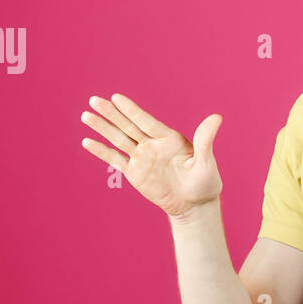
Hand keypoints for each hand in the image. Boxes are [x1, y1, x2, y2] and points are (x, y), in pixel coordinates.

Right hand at [80, 92, 223, 218]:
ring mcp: (142, 158)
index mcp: (169, 138)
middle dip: (111, 114)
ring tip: (86, 115)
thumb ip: (205, 140)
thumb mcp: (206, 162)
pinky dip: (101, 151)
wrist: (194, 205)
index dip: (131, 110)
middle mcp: (153, 144)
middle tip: (94, 100)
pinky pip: (115, 159)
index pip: (146, 121)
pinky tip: (87, 142)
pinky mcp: (134, 173)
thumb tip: (216, 117)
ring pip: (118, 140)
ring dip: (103, 128)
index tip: (116, 98)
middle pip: (128, 126)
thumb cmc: (205, 183)